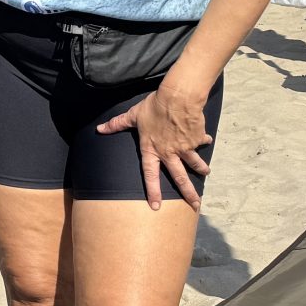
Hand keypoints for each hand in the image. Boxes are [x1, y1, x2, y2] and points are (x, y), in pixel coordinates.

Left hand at [98, 74, 213, 209]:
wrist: (177, 99)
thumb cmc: (154, 107)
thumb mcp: (133, 115)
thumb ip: (117, 124)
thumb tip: (99, 129)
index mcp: (152, 149)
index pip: (150, 174)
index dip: (153, 191)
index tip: (156, 206)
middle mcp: (169, 152)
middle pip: (179, 177)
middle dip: (188, 193)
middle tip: (196, 205)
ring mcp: (185, 147)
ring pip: (195, 164)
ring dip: (201, 170)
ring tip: (206, 174)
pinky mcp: (197, 139)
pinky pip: (201, 142)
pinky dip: (204, 141)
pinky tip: (206, 140)